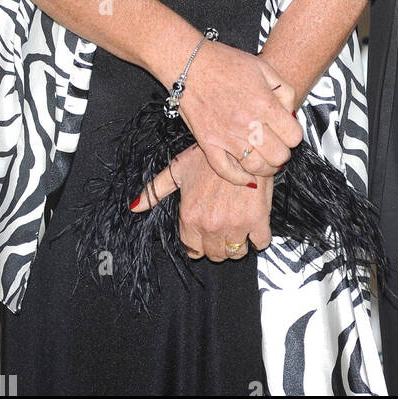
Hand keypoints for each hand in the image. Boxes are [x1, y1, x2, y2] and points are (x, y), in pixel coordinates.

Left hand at [131, 144, 274, 261]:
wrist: (243, 143)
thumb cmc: (211, 155)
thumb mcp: (179, 169)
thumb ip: (156, 190)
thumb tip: (135, 207)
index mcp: (190, 217)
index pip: (193, 251)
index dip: (199, 243)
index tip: (206, 233)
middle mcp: (211, 225)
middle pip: (215, 255)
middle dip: (218, 245)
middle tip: (223, 228)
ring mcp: (236, 225)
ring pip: (236, 253)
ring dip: (237, 244)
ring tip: (238, 227)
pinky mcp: (258, 220)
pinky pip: (261, 243)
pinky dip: (259, 238)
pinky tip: (255, 225)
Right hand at [179, 42, 301, 184]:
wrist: (190, 64)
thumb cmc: (226, 62)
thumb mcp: (264, 68)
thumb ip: (285, 91)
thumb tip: (291, 114)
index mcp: (264, 104)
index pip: (293, 136)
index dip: (294, 135)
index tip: (288, 132)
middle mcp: (247, 124)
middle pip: (279, 156)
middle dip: (282, 152)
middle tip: (277, 146)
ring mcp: (227, 136)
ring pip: (257, 168)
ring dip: (266, 167)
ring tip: (266, 160)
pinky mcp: (208, 144)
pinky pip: (226, 171)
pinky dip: (240, 178)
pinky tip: (248, 177)